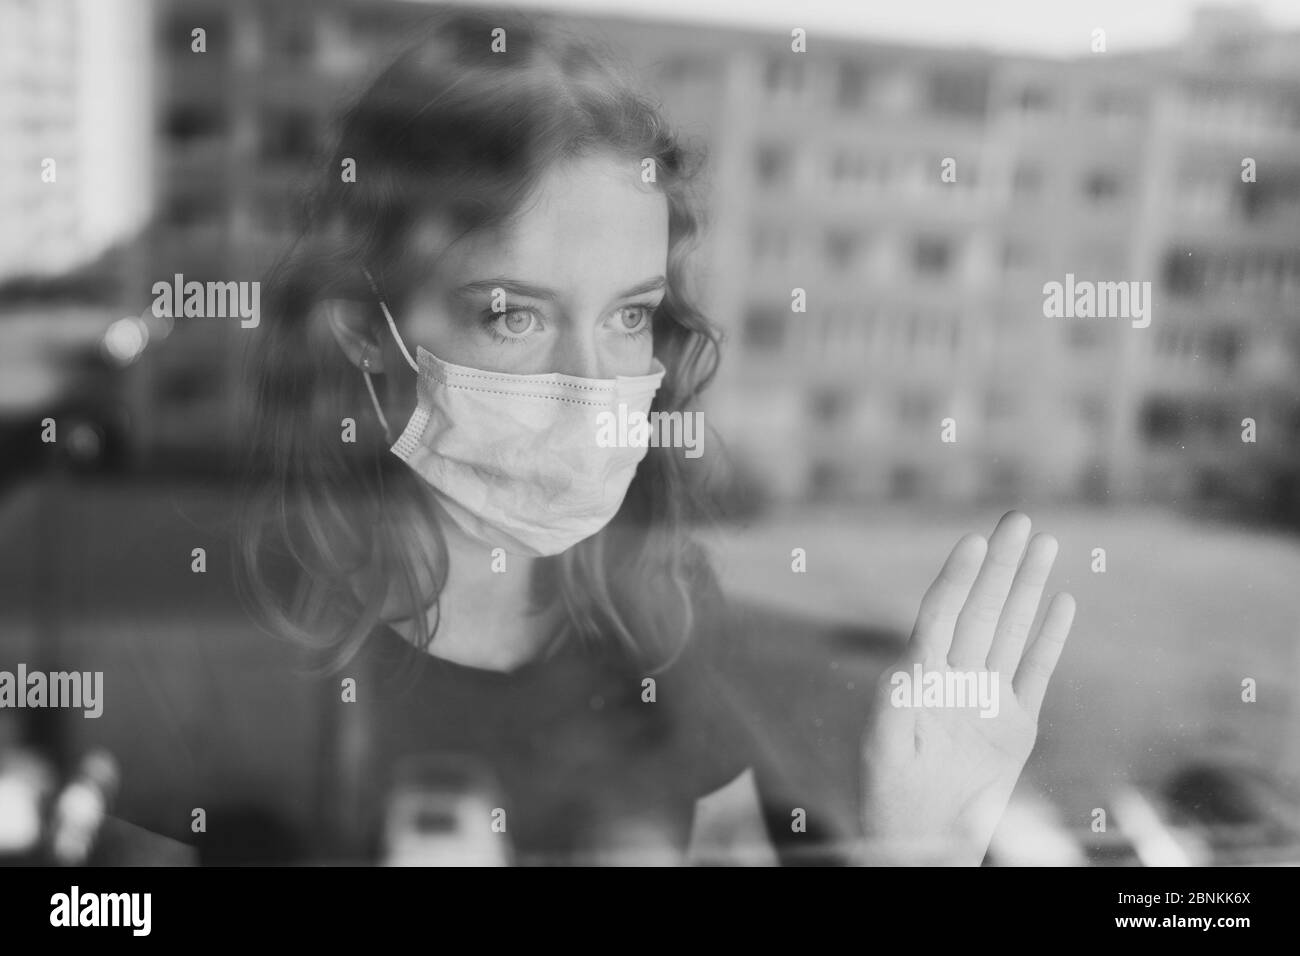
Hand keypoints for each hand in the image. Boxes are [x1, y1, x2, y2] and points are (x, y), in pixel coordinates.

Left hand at [857, 511, 1075, 864]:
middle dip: (1000, 564)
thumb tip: (910, 666)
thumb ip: (900, 704)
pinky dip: (1050, 637)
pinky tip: (1062, 600)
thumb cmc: (890, 798)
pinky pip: (1037, 671)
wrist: (921, 842)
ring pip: (1012, 630)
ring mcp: (987, 698)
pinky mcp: (1016, 725)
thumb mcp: (886, 748)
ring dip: (1028, 586)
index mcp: (917, 677)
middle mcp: (954, 678)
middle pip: (982, 610)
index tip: (975, 541)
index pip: (941, 616)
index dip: (957, 579)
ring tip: (1046, 542)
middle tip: (1019, 517)